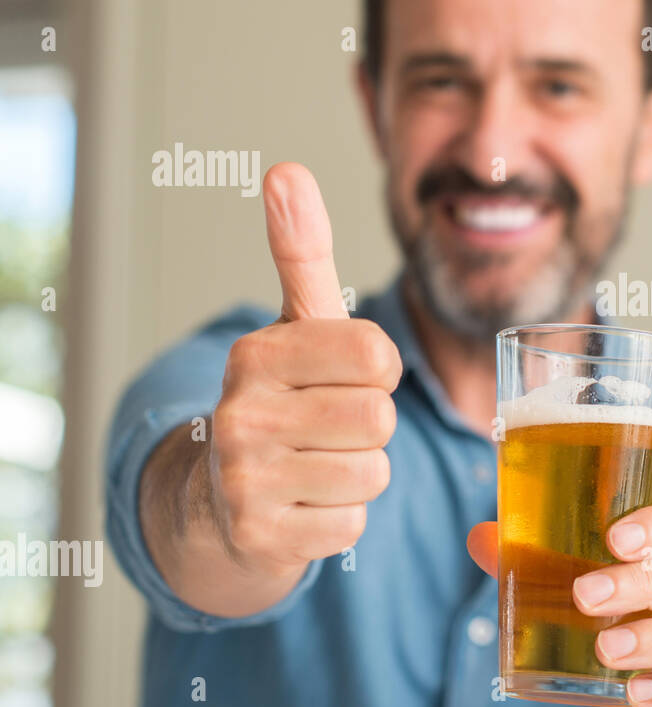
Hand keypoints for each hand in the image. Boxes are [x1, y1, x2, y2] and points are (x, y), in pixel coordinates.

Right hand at [205, 162, 401, 580]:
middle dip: (369, 427)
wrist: (217, 500)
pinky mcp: (257, 537)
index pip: (375, 354)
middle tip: (327, 427)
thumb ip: (301, 252)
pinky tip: (303, 505)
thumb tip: (287, 170)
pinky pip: (352, 526)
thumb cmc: (281, 399)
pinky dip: (340, 519)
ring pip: (372, 474)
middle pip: (379, 418)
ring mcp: (243, 479)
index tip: (347, 375)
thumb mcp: (295, 325)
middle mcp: (240, 413)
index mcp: (257, 354)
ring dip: (359, 473)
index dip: (378, 369)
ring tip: (316, 463)